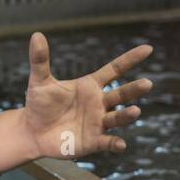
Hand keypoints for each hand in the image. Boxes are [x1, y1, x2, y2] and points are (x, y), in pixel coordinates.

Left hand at [21, 32, 152, 159]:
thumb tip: (36, 34)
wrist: (32, 131)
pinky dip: (114, 143)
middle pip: (120, 94)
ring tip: (136, 111)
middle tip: (147, 84)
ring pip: (117, 118)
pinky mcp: (92, 142)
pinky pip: (107, 142)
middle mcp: (98, 103)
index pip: (114, 70)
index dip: (130, 59)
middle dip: (134, 90)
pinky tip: (120, 144)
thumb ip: (40, 60)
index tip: (148, 49)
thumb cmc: (39, 105)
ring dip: (126, 115)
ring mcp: (97, 123)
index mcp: (90, 86)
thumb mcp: (39, 81)